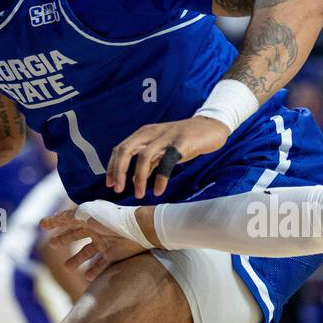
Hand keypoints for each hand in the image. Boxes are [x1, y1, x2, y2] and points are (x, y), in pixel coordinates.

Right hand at [40, 205, 149, 288]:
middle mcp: (96, 229)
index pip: (68, 219)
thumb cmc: (110, 219)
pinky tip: (87, 277)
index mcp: (89, 217)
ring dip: (77, 260)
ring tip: (67, 268)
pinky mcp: (114, 254)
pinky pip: (102, 264)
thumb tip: (50, 219)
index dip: (55, 221)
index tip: (42, 225)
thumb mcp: (85, 214)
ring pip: (87, 252)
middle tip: (51, 245)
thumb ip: (67, 217)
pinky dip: (94, 271)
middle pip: (76, 235)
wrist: (136, 230)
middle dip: (64, 239)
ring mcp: (105, 242)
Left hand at [107, 116, 229, 198]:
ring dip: (139, 178)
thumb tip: (135, 180)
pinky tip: (158, 190)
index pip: (120, 148)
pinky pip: (166, 162)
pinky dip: (160, 178)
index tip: (110, 184)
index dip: (112, 166)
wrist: (211, 127)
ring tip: (139, 195)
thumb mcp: (163, 148)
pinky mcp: (181, 143)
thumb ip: (150, 160)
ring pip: (143, 157)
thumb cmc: (186, 140)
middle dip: (119, 171)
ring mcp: (166, 137)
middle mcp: (152, 133)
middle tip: (118, 190)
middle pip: (126, 150)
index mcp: (144, 133)